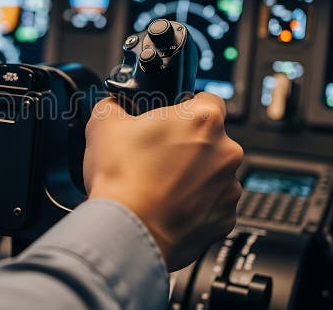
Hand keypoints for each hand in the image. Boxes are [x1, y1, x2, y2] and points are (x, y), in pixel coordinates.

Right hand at [83, 93, 243, 270]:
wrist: (129, 233)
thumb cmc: (122, 181)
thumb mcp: (103, 125)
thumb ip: (114, 104)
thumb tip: (113, 104)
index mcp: (204, 120)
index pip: (208, 99)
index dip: (186, 107)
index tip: (172, 119)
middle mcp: (226, 152)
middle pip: (211, 140)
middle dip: (187, 146)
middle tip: (156, 156)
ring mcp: (229, 188)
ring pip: (213, 174)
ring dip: (193, 177)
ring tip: (160, 186)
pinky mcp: (225, 219)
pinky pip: (213, 206)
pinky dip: (195, 206)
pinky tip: (169, 207)